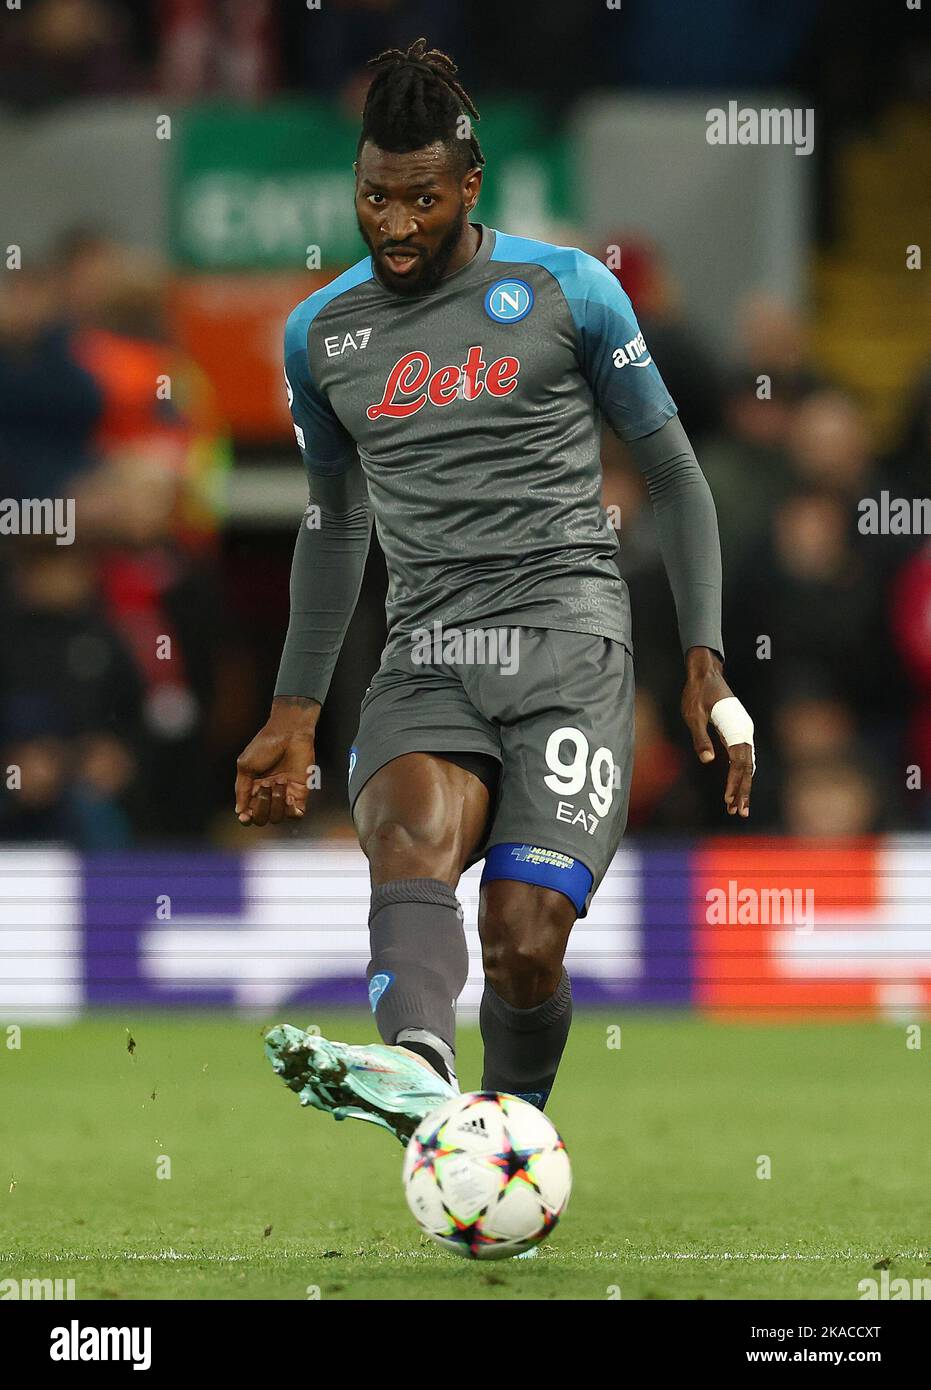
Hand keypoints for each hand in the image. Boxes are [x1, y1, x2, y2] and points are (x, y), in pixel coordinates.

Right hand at [235, 697, 320, 826]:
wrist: (289, 733)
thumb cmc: (265, 746)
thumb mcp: (246, 766)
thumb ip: (242, 790)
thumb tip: (239, 811)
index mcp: (253, 788)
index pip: (248, 813)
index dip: (246, 819)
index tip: (245, 816)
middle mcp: (268, 794)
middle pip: (261, 819)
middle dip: (262, 807)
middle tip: (266, 785)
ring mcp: (285, 794)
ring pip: (277, 818)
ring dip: (276, 803)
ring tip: (279, 781)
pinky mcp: (300, 793)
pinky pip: (296, 815)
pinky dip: (290, 810)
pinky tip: (289, 796)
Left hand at [680, 647, 753, 818]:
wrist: (705, 673)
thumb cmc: (697, 693)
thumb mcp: (693, 714)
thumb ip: (700, 737)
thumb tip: (707, 760)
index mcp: (736, 728)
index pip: (739, 762)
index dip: (735, 782)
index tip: (728, 799)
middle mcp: (744, 731)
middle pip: (747, 766)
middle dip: (743, 790)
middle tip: (739, 813)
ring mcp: (742, 732)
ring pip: (746, 764)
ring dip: (743, 785)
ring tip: (738, 807)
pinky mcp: (737, 732)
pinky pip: (741, 757)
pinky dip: (739, 774)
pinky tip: (736, 788)